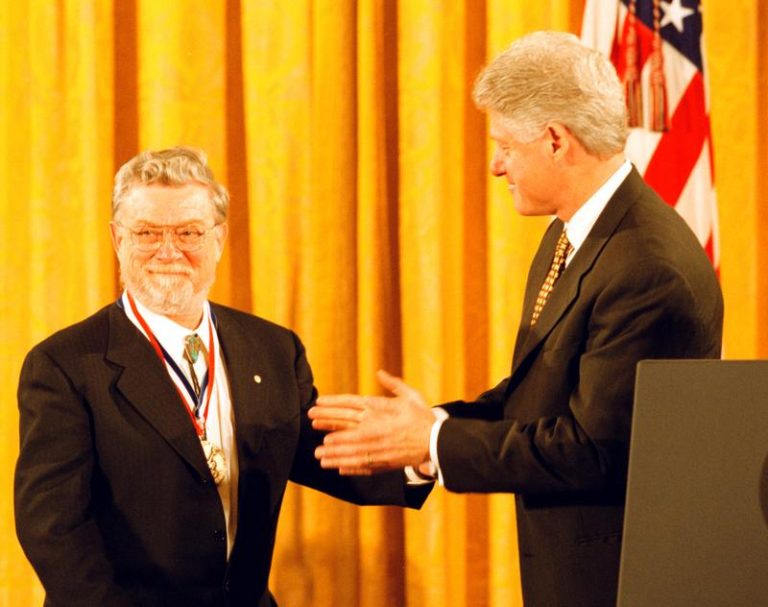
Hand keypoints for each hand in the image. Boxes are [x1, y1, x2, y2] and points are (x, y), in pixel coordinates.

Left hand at [309, 370, 434, 474]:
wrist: (438, 443)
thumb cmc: (423, 418)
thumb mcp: (411, 397)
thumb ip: (394, 385)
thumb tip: (380, 372)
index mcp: (382, 413)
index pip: (352, 406)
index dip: (333, 406)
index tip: (318, 405)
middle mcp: (377, 431)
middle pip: (347, 429)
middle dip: (327, 426)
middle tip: (310, 425)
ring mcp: (380, 449)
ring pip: (353, 452)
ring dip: (335, 454)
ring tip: (320, 455)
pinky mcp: (385, 463)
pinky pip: (365, 466)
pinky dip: (352, 468)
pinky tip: (340, 469)